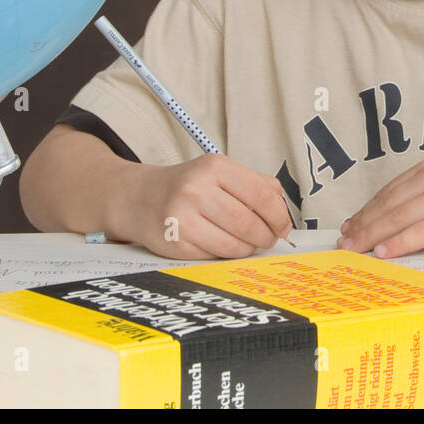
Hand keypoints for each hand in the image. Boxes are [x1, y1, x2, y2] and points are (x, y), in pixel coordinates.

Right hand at [127, 153, 291, 259]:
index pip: (261, 194)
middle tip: (269, 239)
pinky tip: (224, 245)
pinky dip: (225, 254)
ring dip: (248, 248)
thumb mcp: (220, 172)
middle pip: (248, 223)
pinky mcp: (174, 243)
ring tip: (249, 243)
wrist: (140, 198)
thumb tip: (283, 211)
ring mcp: (182, 217)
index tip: (284, 226)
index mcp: (214, 167)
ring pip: (233, 244)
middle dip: (266, 236)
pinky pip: (213, 256)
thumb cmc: (188, 186)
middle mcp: (196, 189)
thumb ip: (256, 184)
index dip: (279, 216)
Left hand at [337, 158, 423, 259]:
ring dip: (373, 235)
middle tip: (343, 242)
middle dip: (362, 225)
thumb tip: (384, 225)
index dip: (364, 211)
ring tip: (355, 250)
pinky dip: (399, 243)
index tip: (347, 227)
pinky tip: (383, 252)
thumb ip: (422, 205)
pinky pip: (422, 232)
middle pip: (389, 204)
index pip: (388, 192)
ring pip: (400, 217)